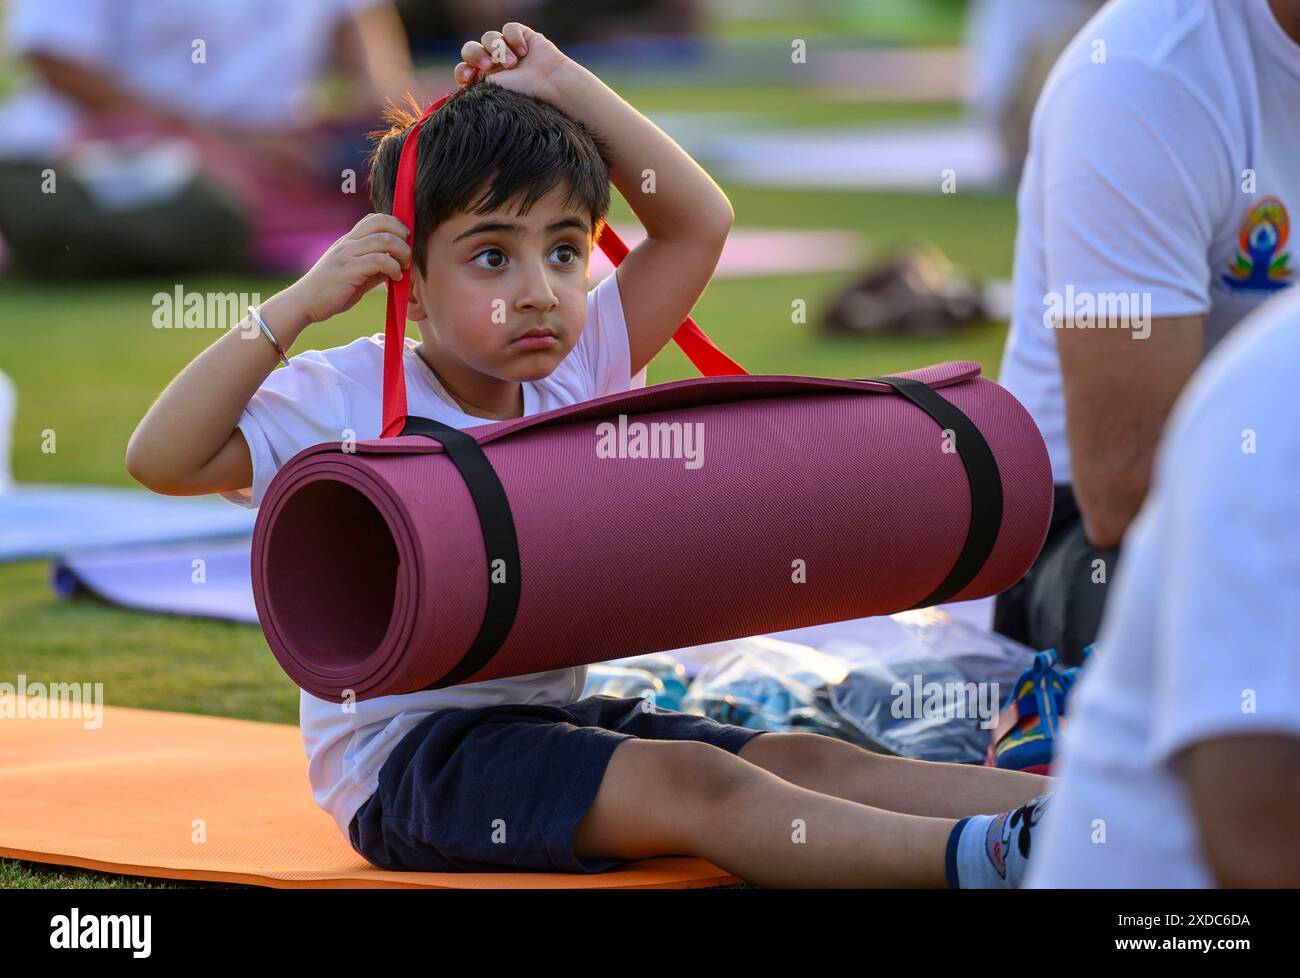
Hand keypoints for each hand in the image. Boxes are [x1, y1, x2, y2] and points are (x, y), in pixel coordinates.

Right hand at [286, 213, 411, 325]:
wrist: (304, 302)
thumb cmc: (330, 291)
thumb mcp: (356, 274)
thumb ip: (374, 267)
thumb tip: (396, 266)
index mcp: (349, 240)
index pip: (375, 218)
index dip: (396, 225)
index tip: (405, 243)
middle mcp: (348, 242)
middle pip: (382, 223)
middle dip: (403, 236)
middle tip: (407, 255)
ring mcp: (347, 254)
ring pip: (384, 240)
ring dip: (402, 253)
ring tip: (403, 268)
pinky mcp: (348, 270)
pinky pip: (379, 260)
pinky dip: (393, 268)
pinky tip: (395, 278)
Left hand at [454, 22, 570, 102]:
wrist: (550, 86)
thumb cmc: (524, 96)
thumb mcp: (494, 93)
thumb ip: (475, 86)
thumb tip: (461, 83)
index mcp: (485, 81)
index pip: (463, 69)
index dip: (462, 70)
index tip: (468, 77)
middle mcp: (494, 65)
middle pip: (470, 49)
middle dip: (477, 54)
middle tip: (489, 65)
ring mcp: (508, 50)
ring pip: (488, 37)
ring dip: (498, 49)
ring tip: (513, 62)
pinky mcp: (522, 37)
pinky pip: (509, 28)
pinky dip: (514, 38)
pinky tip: (525, 51)